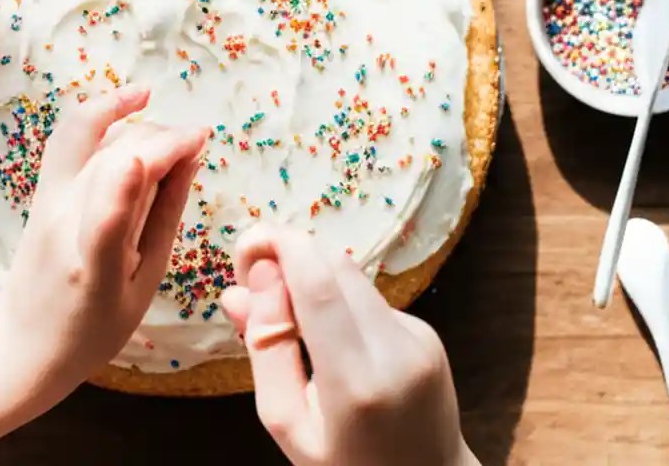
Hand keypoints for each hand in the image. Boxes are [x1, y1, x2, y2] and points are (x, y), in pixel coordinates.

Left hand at [0, 85, 205, 400]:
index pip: (113, 210)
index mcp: (93, 266)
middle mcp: (62, 224)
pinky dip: (102, 113)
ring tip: (174, 127)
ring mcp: (46, 202)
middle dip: (163, 139)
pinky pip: (69, 139)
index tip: (197, 141)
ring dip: (135, 121)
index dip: (150, 165)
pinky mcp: (41, 190)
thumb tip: (188, 161)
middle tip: (199, 143)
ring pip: (88, 139)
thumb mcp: (142, 286)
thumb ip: (164, 221)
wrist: (24, 340)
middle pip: (113, 159)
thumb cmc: (93, 326)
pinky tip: (133, 101)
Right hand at [220, 227, 477, 465]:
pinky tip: (331, 346)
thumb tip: (241, 287)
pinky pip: (369, 299)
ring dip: (312, 282)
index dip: (278, 246)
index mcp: (356, 382)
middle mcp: (397, 350)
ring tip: (288, 324)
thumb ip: (266, 351)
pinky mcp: (427, 333)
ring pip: (352, 278)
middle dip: (289, 257)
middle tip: (253, 285)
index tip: (245, 246)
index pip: (318, 284)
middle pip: (336, 266)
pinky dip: (339, 306)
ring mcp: (419, 338)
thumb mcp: (288, 422)